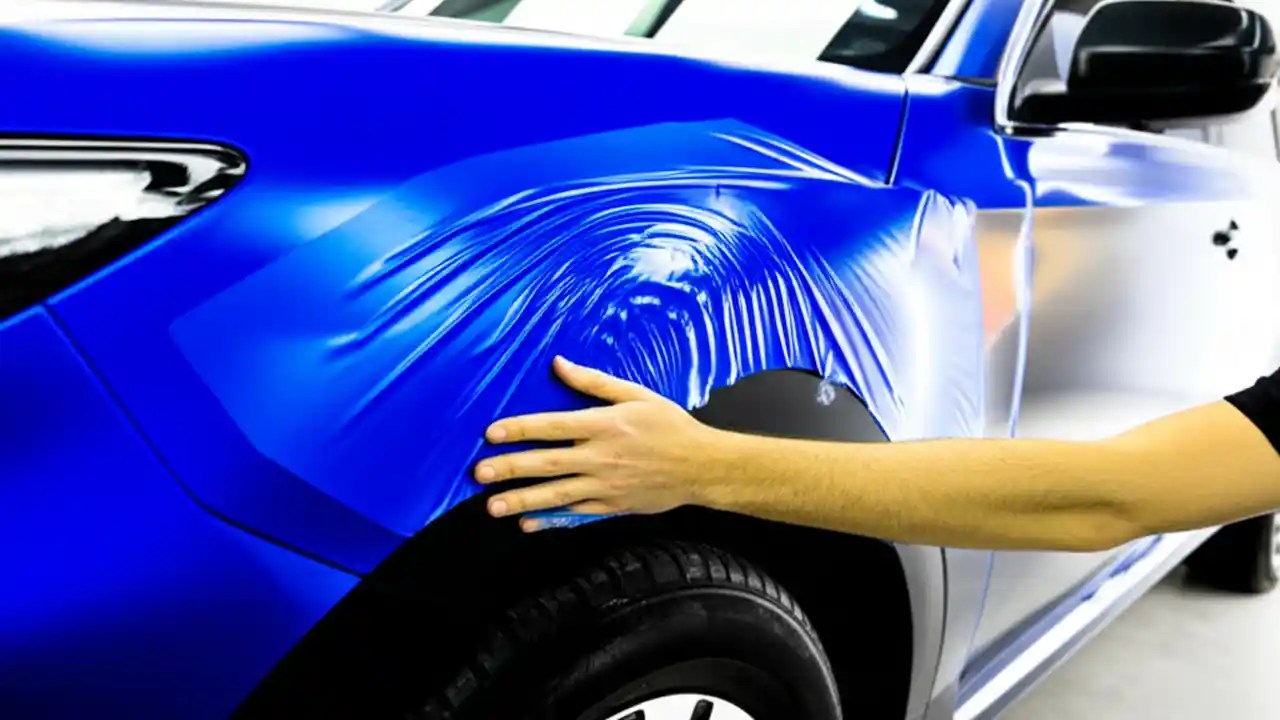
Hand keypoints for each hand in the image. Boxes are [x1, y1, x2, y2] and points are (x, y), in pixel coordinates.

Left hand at [476, 356, 720, 530]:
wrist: (701, 466)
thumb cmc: (669, 425)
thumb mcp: (636, 395)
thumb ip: (594, 382)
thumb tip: (559, 364)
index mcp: (604, 425)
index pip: (553, 426)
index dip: (520, 429)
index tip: (491, 433)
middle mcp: (601, 456)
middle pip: (548, 463)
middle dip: (511, 468)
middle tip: (479, 473)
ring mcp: (606, 485)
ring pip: (557, 494)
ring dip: (523, 500)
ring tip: (493, 506)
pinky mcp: (612, 505)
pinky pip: (576, 513)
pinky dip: (551, 520)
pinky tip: (528, 523)